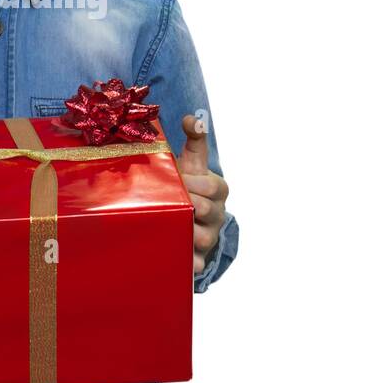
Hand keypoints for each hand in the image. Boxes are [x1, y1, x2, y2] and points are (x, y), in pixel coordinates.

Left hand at [177, 113, 228, 276]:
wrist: (191, 217)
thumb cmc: (189, 184)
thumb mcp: (193, 162)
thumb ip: (194, 139)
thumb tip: (191, 118)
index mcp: (217, 189)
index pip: (213, 185)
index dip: (194, 183)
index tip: (178, 178)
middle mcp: (217, 214)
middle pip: (206, 211)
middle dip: (187, 205)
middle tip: (166, 202)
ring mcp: (209, 237)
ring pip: (203, 239)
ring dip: (185, 233)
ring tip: (166, 228)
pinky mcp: (198, 258)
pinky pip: (197, 264)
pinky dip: (189, 264)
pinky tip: (176, 260)